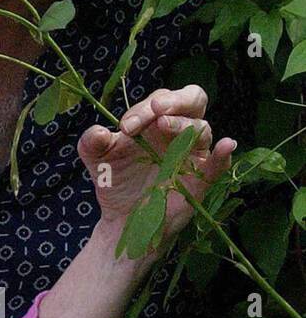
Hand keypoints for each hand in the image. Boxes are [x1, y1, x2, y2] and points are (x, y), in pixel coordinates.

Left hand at [78, 85, 235, 250]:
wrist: (121, 217)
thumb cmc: (114, 179)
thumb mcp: (96, 158)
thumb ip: (91, 142)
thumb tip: (99, 131)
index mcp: (154, 121)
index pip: (160, 101)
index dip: (144, 108)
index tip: (126, 126)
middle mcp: (177, 133)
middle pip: (193, 101)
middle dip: (176, 100)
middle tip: (157, 109)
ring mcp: (191, 155)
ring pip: (202, 130)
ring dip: (184, 124)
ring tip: (164, 124)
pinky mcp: (200, 180)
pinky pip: (218, 165)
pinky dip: (223, 154)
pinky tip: (226, 144)